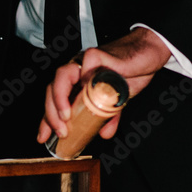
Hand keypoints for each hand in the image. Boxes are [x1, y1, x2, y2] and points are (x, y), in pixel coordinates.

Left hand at [37, 27, 170, 143]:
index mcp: (76, 82)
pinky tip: (91, 93)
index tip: (43, 137)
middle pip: (52, 89)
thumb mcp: (116, 102)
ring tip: (66, 116)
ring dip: (60, 97)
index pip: (54, 101)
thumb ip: (108, 117)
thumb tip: (104, 134)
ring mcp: (84, 61)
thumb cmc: (129, 73)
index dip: (47, 120)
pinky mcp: (97, 54)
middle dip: (52, 113)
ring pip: (62, 76)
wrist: (148, 54)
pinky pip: (87, 65)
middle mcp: (76, 71)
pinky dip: (86, 79)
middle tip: (61, 132)